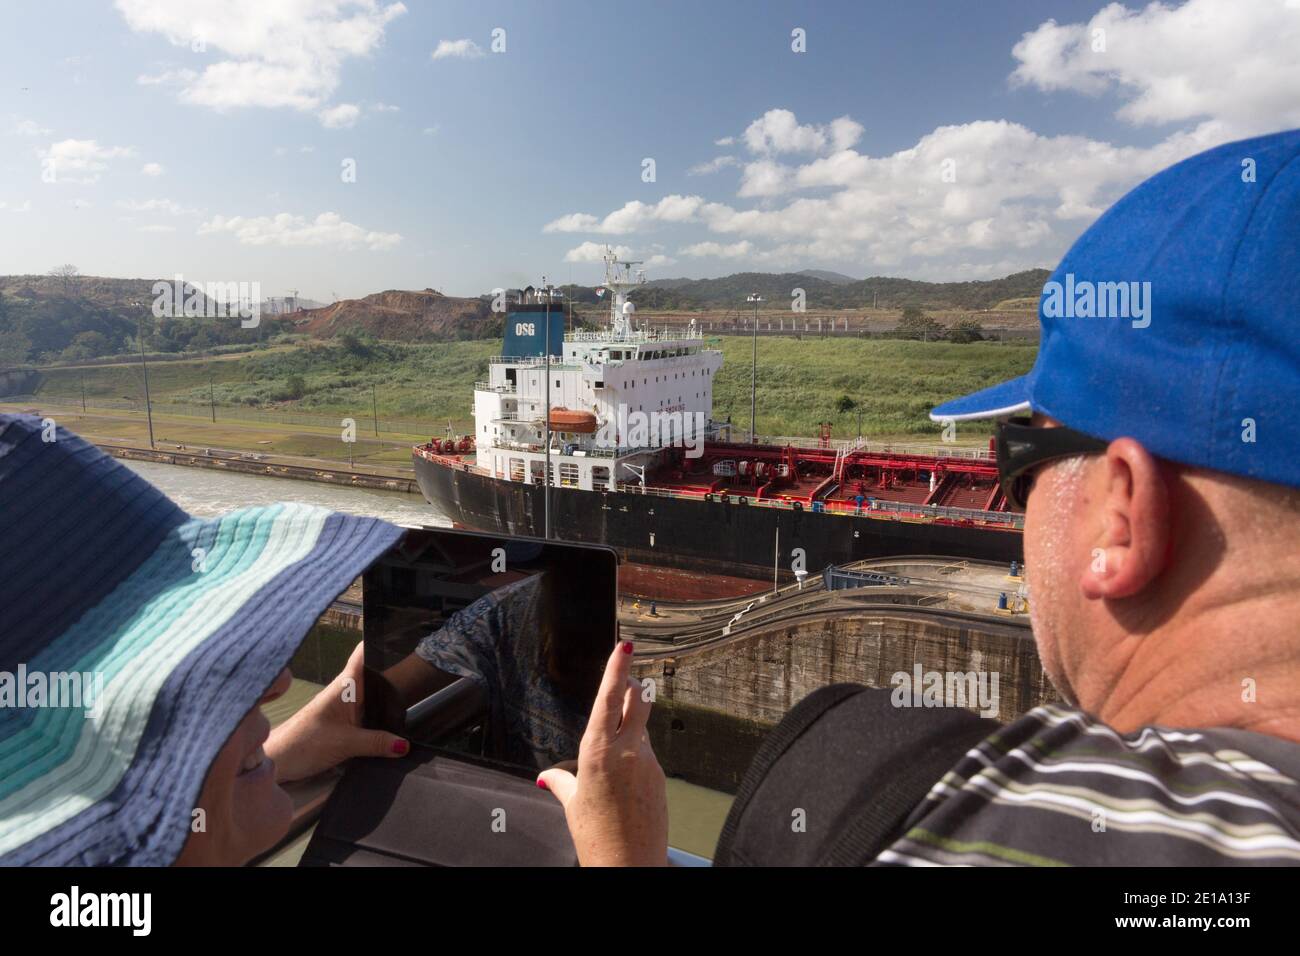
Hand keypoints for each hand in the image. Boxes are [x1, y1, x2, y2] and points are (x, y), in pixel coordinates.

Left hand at [265, 642, 408, 783]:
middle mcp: (347, 690)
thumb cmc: (304, 743)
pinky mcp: (344, 721)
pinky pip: (369, 711)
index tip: (404, 635)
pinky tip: (396, 722)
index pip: (364, 652)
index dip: (381, 639)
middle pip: (376, 672)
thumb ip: (377, 743)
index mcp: (346, 684)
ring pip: (373, 693)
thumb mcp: (346, 744)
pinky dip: (381, 714)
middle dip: (396, 671)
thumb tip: (405, 744)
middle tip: (422, 672)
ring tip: (417, 697)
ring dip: (389, 696)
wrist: (279, 760)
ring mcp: (345, 705)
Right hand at [537, 641, 667, 865]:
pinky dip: (637, 755)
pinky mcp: (660, 777)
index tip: (625, 646)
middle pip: (637, 701)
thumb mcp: (572, 805)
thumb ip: (561, 782)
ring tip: (614, 756)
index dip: (618, 668)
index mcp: (598, 752)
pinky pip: (648, 754)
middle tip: (627, 679)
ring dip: (631, 729)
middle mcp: (627, 752)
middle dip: (633, 686)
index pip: (610, 698)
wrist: (630, 867)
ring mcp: (648, 763)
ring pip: (642, 729)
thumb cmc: (596, 839)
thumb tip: (546, 777)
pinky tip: (625, 780)